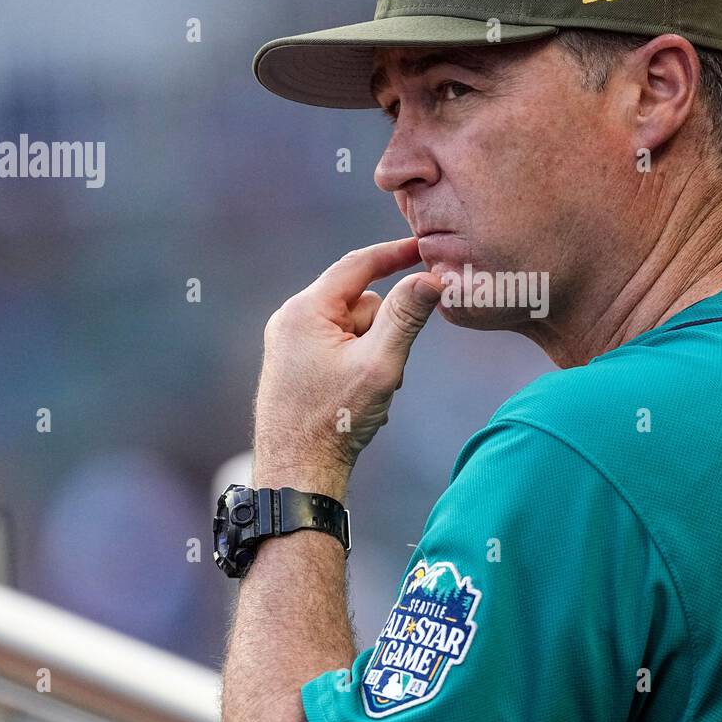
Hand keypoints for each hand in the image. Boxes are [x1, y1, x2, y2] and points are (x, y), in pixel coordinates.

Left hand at [252, 237, 442, 497]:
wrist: (297, 472)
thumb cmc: (336, 421)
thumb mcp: (380, 364)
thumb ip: (406, 317)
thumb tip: (431, 278)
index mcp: (305, 311)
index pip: (357, 265)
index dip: (394, 255)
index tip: (424, 248)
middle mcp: (291, 320)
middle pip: (359, 302)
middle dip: (383, 330)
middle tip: (387, 369)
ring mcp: (290, 343)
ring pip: (353, 329)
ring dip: (373, 352)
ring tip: (370, 392)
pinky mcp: (294, 365)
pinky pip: (340, 349)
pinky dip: (359, 366)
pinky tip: (357, 400)